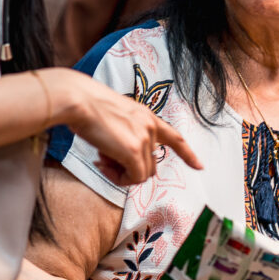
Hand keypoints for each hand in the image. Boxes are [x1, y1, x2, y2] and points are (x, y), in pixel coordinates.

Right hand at [44, 69, 200, 187]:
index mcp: (146, 116)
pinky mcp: (133, 151)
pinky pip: (134, 178)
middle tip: (104, 161)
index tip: (199, 166)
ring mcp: (144, 139)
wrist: (78, 100)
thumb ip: (124, 135)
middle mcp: (150, 127)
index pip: (174, 137)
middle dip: (129, 169)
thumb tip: (121, 160)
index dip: (187, 153)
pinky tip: (102, 164)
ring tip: (101, 160)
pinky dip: (119, 178)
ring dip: (121, 174)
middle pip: (150, 165)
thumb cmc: (86, 107)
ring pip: (142, 174)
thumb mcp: (113, 118)